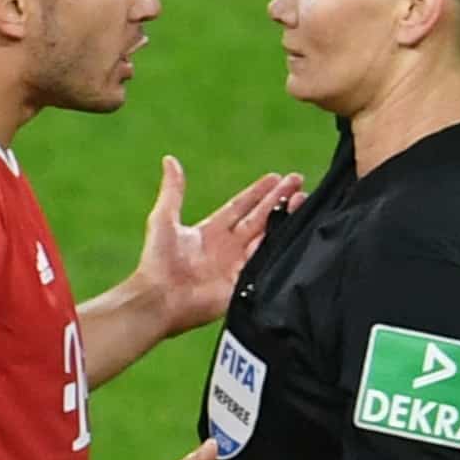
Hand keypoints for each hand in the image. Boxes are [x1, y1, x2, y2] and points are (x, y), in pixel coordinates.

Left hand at [136, 156, 304, 337]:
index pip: (241, 206)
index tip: (276, 178)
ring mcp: (237, 264)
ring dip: (285, 218)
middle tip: (299, 182)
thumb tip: (169, 160)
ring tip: (303, 200)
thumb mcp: (163, 219)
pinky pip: (265, 261)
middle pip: (260, 217)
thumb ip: (173, 191)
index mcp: (211, 230)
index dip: (258, 192)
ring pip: (268, 236)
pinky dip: (278, 246)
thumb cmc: (157, 261)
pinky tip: (293, 229)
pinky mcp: (243, 282)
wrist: (159, 299)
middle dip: (279, 200)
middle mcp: (228, 246)